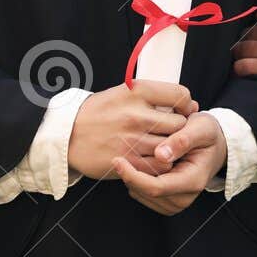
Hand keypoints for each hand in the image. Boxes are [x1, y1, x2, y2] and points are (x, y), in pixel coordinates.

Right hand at [68, 80, 198, 179]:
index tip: (184, 110)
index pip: (179, 95)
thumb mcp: (122, 92)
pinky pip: (157, 165)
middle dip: (181, 128)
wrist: (68, 135)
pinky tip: (154, 159)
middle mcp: (136, 114)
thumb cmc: (98, 112)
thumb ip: (152, 96)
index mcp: (136, 92)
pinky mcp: (128, 160)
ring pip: (171, 146)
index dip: (187, 104)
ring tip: (166, 146)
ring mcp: (133, 139)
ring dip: (172, 148)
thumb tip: (188, 102)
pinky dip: (160, 164)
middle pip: (179, 123)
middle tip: (174, 131)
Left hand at [113, 112, 226, 215]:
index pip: (156, 187)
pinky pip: (141, 193)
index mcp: (194, 180)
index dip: (133, 176)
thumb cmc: (207, 133)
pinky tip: (138, 162)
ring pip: (140, 194)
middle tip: (119, 151)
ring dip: (132, 176)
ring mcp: (176, 202)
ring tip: (135, 153)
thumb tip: (160, 155)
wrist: (214, 145)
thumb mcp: (201, 127)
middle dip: (129, 174)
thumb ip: (182, 139)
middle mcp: (185, 197)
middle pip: (145, 193)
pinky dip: (135, 179)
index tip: (117, 160)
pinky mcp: (167, 201)